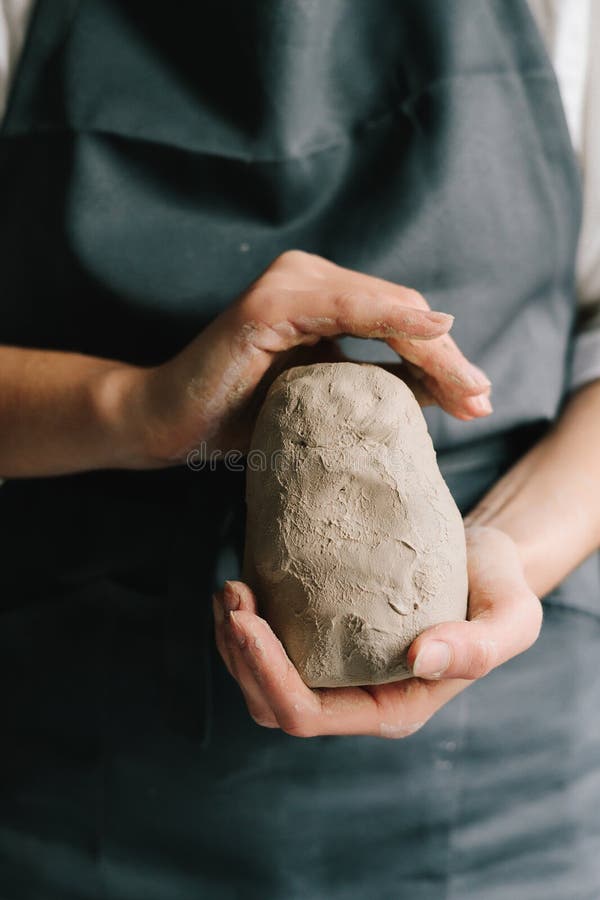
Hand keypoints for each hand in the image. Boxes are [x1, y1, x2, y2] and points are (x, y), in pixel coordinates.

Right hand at [123, 251, 491, 463]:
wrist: (169, 423)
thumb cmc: (242, 416)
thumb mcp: (326, 401)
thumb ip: (377, 384)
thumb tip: (442, 388)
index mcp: (323, 297)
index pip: (400, 321)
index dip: (445, 358)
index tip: (478, 400)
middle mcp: (309, 277)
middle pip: (401, 311)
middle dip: (448, 356)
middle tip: (482, 399)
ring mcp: (289, 284)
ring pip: (382, 307)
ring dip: (432, 345)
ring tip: (467, 387)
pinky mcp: (268, 303)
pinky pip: (342, 306)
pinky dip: (387, 317)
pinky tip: (427, 332)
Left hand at [212, 526, 541, 737]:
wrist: (483, 562)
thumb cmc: (497, 590)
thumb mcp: (510, 617)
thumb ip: (478, 647)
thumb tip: (417, 660)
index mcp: (391, 709)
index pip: (307, 715)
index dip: (266, 675)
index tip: (246, 621)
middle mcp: (356, 699)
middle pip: (270, 704)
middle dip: (238, 656)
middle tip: (230, 593)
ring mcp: (336, 672)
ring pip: (260, 680)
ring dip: (233, 639)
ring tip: (229, 588)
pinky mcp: (325, 640)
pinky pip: (272, 646)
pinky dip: (247, 621)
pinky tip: (245, 581)